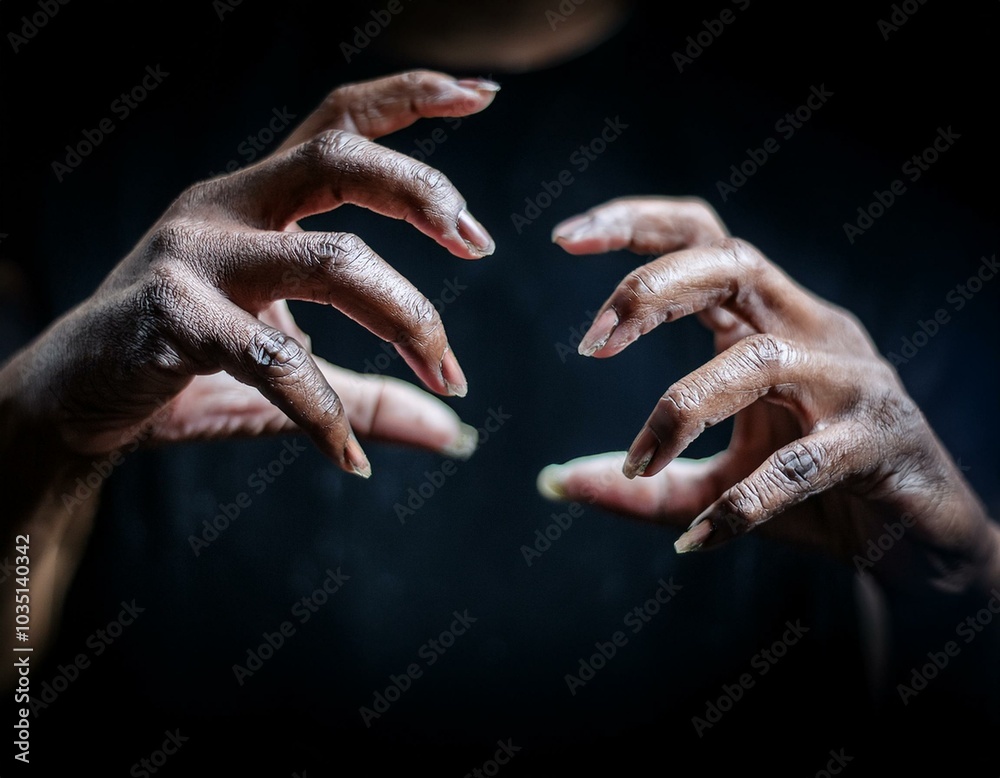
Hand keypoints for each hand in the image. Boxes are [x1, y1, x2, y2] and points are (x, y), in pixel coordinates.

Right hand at [1, 70, 500, 477]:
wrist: (72, 400)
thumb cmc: (183, 368)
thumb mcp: (289, 369)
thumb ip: (369, 392)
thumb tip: (450, 432)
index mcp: (254, 200)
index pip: (338, 122)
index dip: (410, 97)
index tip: (481, 94)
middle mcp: (227, 209)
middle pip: (339, 161)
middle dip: (421, 193)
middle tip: (481, 244)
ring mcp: (196, 257)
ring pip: (329, 259)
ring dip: (405, 317)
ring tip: (448, 376)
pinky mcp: (173, 316)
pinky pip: (275, 361)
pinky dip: (326, 413)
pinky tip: (351, 458)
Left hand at [537, 197, 999, 591]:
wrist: (914, 541)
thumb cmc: (811, 493)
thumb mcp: (712, 482)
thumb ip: (640, 479)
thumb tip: (551, 483)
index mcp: (769, 320)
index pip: (705, 240)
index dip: (638, 225)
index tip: (564, 237)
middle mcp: (811, 331)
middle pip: (732, 265)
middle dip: (651, 291)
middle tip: (588, 346)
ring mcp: (849, 382)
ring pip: (759, 361)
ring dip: (681, 409)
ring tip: (637, 464)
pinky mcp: (876, 444)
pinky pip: (799, 465)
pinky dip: (741, 503)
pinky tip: (699, 539)